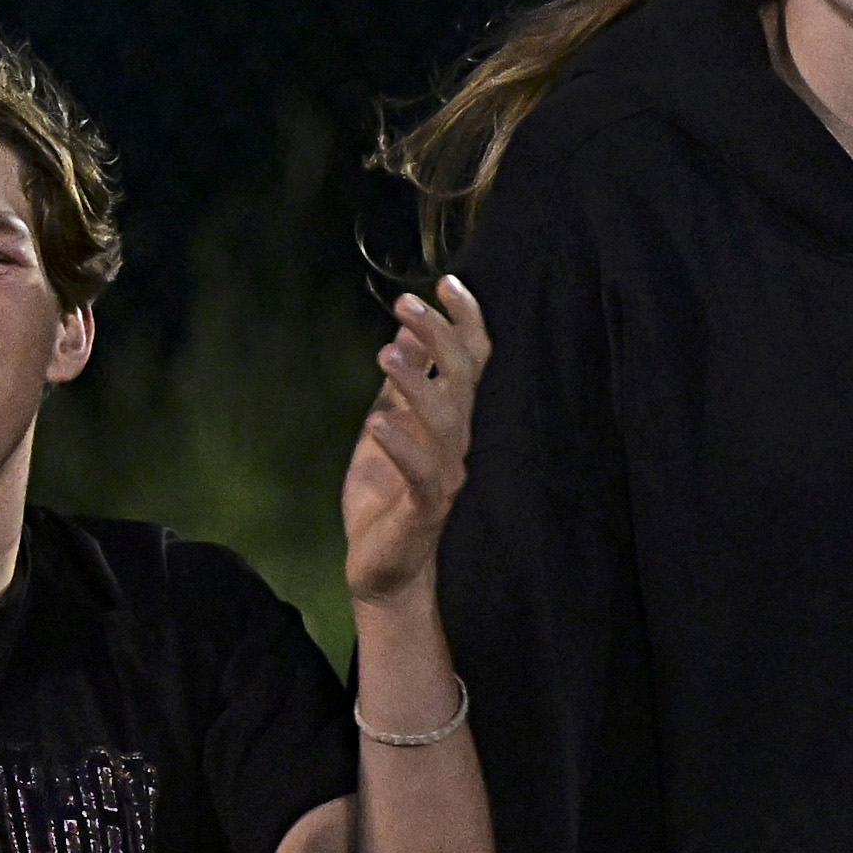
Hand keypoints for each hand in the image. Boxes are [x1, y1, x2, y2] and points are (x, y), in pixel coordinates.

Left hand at [343, 276, 491, 607]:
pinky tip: (380, 422)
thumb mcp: (386, 426)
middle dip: (440, 337)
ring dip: (419, 384)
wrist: (382, 570)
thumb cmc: (386, 498)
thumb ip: (401, 384)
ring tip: (387, 352)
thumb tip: (405, 330)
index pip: (472, 362)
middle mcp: (458, 443)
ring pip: (445, 422)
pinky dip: (402, 445)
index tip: (448, 281)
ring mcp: (445, 476)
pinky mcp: (425, 509)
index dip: (465, 321)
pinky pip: (420, 473)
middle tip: (407, 303)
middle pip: (464, 381)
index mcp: (450, 420)